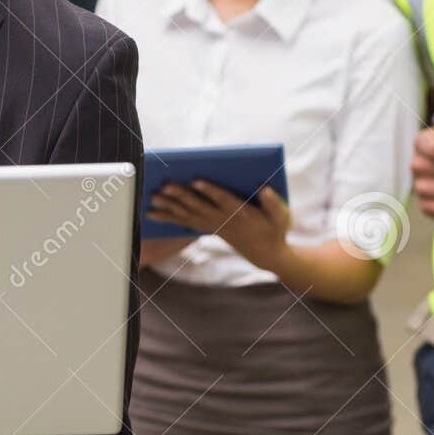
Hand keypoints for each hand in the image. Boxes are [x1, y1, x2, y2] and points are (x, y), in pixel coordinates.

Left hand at [149, 182, 290, 272]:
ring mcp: (213, 225)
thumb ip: (273, 204)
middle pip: (199, 207)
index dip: (210, 191)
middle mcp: (223, 220)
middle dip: (181, 197)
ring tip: (153, 198)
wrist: (266, 254)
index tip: (196, 181)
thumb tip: (265, 189)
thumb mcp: (282, 217)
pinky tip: (151, 213)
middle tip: (165, 186)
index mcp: (241, 213)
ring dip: (169, 207)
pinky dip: (168, 218)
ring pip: (188, 215)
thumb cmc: (274, 230)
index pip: (223, 200)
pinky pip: (184, 223)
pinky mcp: (207, 228)